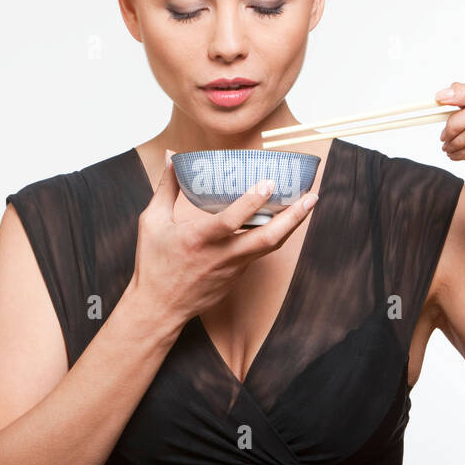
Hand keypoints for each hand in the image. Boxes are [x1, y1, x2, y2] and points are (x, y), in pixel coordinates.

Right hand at [128, 150, 319, 325]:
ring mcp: (233, 268)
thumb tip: (171, 156)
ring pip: (270, 246)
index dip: (253, 201)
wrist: (159, 308)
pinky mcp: (237, 277)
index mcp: (199, 238)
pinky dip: (273, 235)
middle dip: (294, 217)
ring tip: (306, 204)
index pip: (231, 220)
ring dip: (291, 225)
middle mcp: (221, 255)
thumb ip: (167, 187)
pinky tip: (281, 220)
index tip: (270, 183)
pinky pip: (259, 253)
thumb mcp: (152, 221)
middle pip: (268, 238)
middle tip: (312, 197)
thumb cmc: (154, 264)